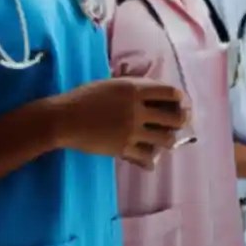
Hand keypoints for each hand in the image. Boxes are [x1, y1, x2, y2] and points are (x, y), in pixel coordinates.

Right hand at [50, 78, 189, 169]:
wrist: (63, 119)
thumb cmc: (84, 97)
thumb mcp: (112, 84)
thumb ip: (133, 87)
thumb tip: (153, 92)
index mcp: (135, 89)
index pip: (170, 92)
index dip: (181, 99)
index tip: (182, 103)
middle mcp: (137, 109)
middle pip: (174, 117)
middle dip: (181, 121)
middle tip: (179, 124)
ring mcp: (131, 130)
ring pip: (165, 139)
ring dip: (168, 141)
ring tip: (164, 141)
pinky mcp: (123, 148)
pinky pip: (146, 157)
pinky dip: (150, 160)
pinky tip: (150, 160)